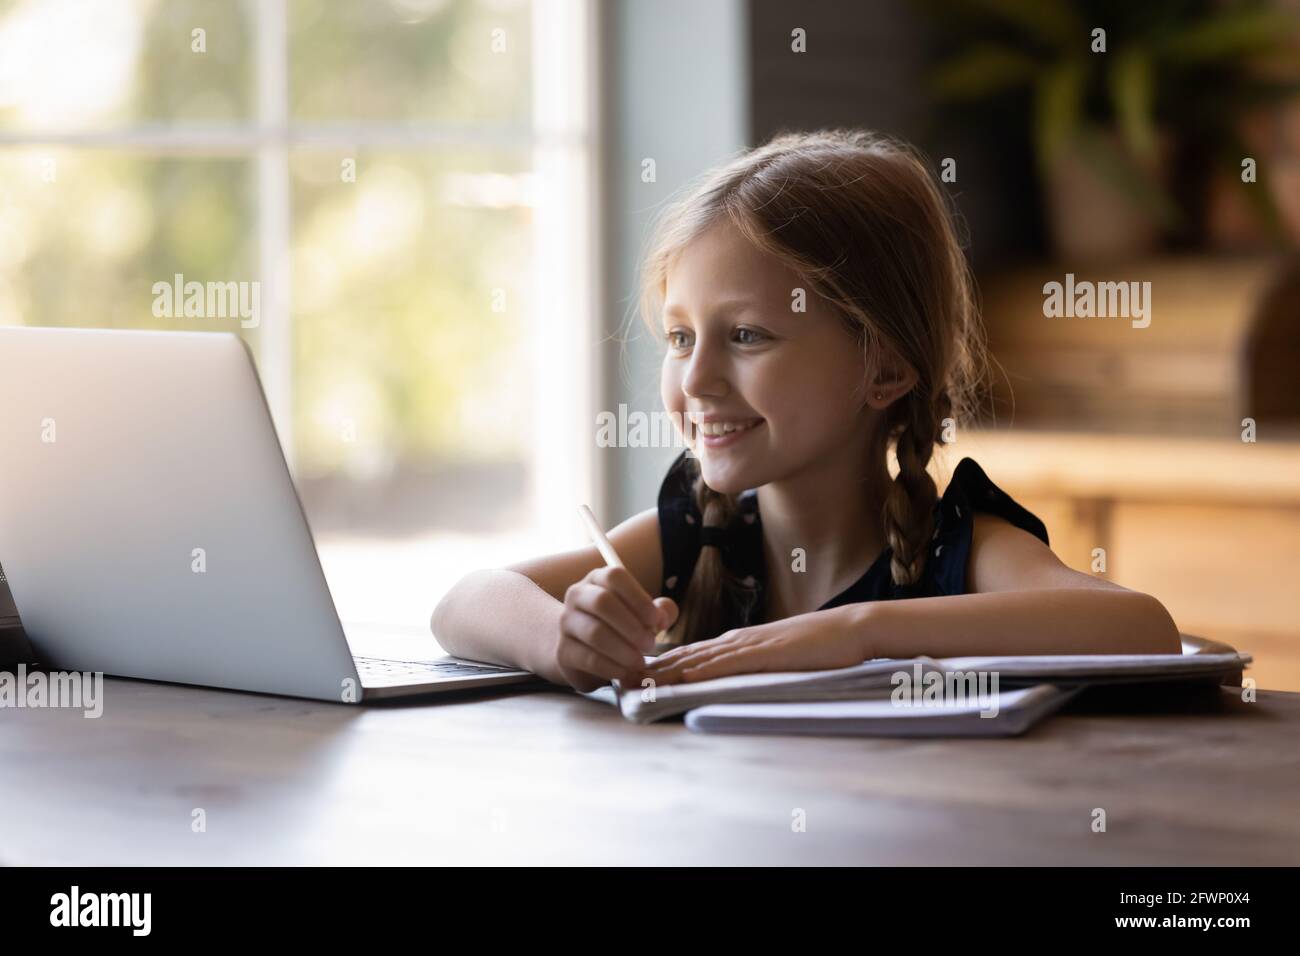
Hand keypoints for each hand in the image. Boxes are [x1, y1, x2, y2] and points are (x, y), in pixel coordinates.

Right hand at [554, 565, 678, 691]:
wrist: (579, 650)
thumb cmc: (617, 627)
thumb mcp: (639, 614)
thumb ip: (658, 611)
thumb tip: (663, 616)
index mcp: (597, 579)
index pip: (615, 576)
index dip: (639, 598)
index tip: (656, 621)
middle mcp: (577, 595)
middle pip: (602, 602)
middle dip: (632, 626)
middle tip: (650, 645)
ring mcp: (566, 623)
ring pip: (595, 632)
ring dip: (623, 650)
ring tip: (639, 662)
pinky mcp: (563, 651)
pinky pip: (589, 658)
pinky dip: (612, 667)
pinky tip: (625, 672)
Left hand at [643, 606, 871, 684]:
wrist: (849, 629)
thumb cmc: (817, 645)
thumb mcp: (775, 655)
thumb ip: (750, 665)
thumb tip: (728, 679)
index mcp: (738, 641)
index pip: (690, 653)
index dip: (660, 664)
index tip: (632, 674)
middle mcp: (737, 640)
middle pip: (686, 654)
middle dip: (652, 668)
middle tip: (621, 678)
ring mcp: (751, 645)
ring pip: (700, 658)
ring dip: (668, 670)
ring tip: (640, 680)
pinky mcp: (768, 653)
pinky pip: (730, 663)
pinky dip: (704, 670)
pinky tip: (684, 677)